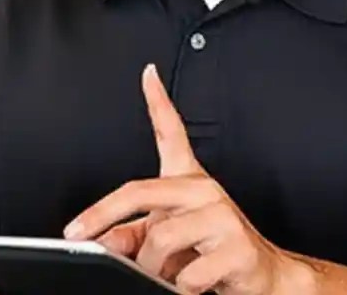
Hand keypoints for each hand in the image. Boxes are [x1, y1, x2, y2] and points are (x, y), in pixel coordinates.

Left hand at [62, 65, 297, 294]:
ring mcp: (223, 216)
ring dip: (151, 269)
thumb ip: (133, 235)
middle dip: (101, 215)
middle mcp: (204, 191)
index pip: (172, 133)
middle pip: (139, 192)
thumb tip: (103, 239)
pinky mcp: (238, 249)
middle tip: (79, 235)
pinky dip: (181, 288)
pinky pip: (187, 274)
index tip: (148, 74)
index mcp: (187, 182)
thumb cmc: (214, 255)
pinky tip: (194, 285)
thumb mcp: (167, 240)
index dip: (159, 100)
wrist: (267, 278)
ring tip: (166, 275)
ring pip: (159, 240)